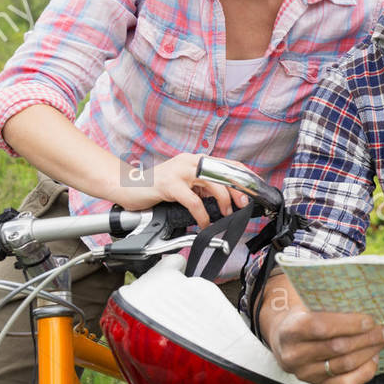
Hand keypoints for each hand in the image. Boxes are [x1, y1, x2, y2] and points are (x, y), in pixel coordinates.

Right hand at [111, 152, 250, 226]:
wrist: (127, 186)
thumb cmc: (157, 187)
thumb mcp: (186, 184)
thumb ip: (204, 187)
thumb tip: (227, 199)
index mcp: (197, 160)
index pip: (230, 164)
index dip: (246, 177)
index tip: (256, 192)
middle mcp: (191, 161)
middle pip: (225, 173)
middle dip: (238, 191)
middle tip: (242, 207)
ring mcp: (180, 171)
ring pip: (213, 184)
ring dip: (224, 202)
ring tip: (224, 215)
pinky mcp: (169, 184)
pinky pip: (194, 202)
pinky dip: (203, 216)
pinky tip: (204, 224)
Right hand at [269, 307, 383, 383]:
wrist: (285, 341)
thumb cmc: (303, 318)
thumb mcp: (308, 307)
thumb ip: (330, 306)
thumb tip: (367, 303)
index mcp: (291, 331)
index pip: (321, 327)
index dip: (349, 324)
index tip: (370, 320)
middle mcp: (295, 356)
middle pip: (338, 348)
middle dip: (367, 338)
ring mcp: (306, 373)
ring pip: (346, 364)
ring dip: (370, 351)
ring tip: (383, 340)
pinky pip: (348, 383)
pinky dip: (365, 370)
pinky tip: (373, 357)